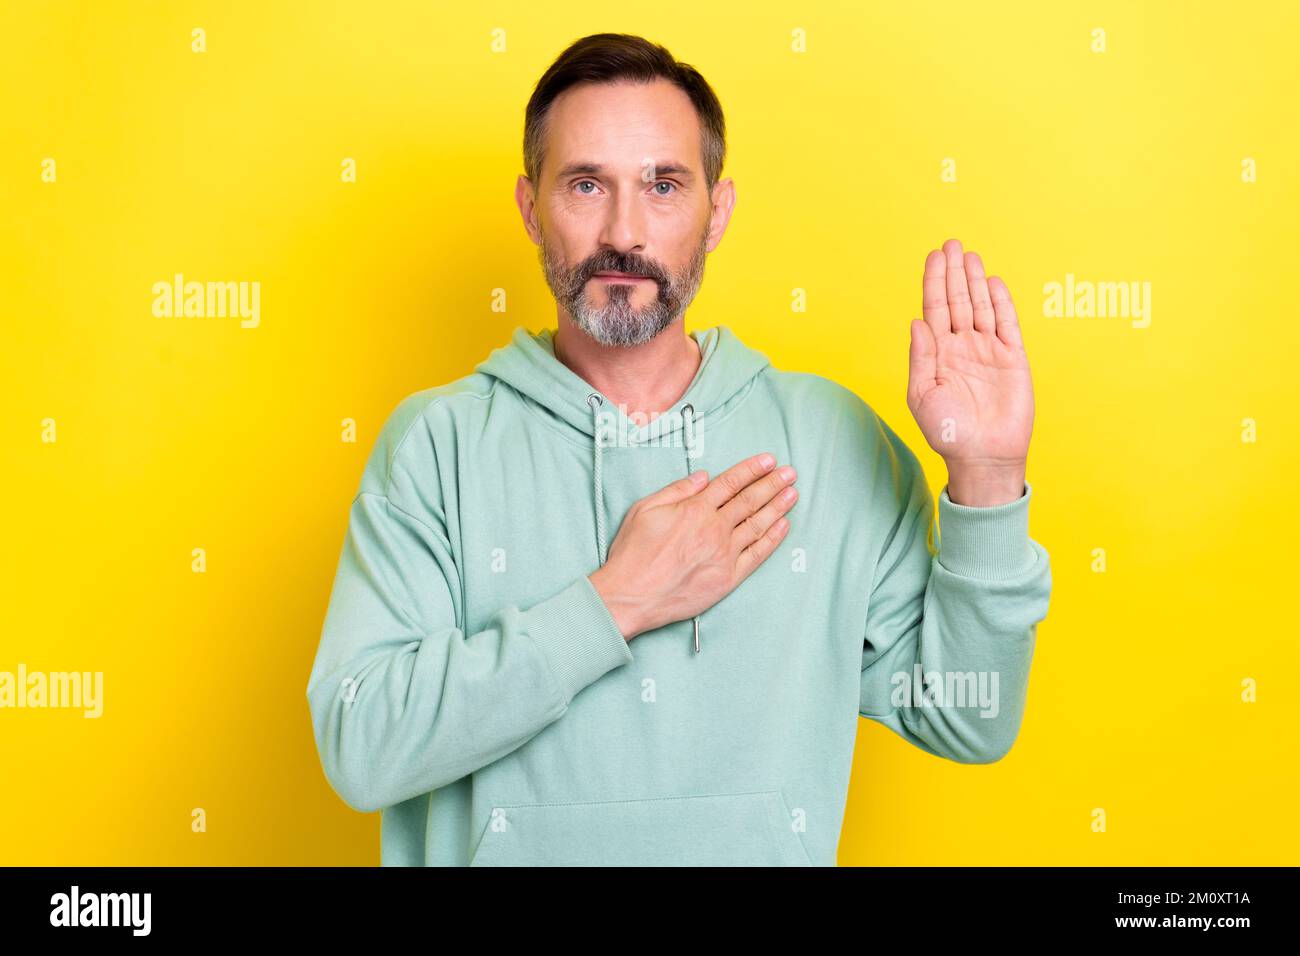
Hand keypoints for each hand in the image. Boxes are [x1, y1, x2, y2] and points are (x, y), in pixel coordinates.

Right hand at [589, 452, 798, 638]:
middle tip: (790, 473)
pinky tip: (783, 526)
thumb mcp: (645, 509)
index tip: (768, 460)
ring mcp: (724, 554)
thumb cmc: (633, 554)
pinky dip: (772, 539)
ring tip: (793, 493)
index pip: (731, 482)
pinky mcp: (728, 578)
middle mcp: (714, 529)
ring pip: (758, 525)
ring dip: (778, 506)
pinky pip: (757, 554)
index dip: (752, 469)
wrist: (631, 596)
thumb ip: (677, 490)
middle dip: (772, 483)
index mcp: (695, 510)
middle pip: (750, 500)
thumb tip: (703, 476)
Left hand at [908, 238, 1033, 504]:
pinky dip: (1002, 303)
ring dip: (975, 281)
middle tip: (952, 243)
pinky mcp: (1013, 358)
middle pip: (957, 300)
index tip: (934, 257)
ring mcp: (988, 350)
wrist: (982, 456)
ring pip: (981, 307)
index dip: (933, 282)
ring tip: (970, 255)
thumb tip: (916, 322)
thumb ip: (921, 358)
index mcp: (937, 354)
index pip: (934, 309)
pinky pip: (1008, 324)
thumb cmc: (947, 431)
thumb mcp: (922, 395)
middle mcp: (962, 347)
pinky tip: (993, 283)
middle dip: (954, 272)